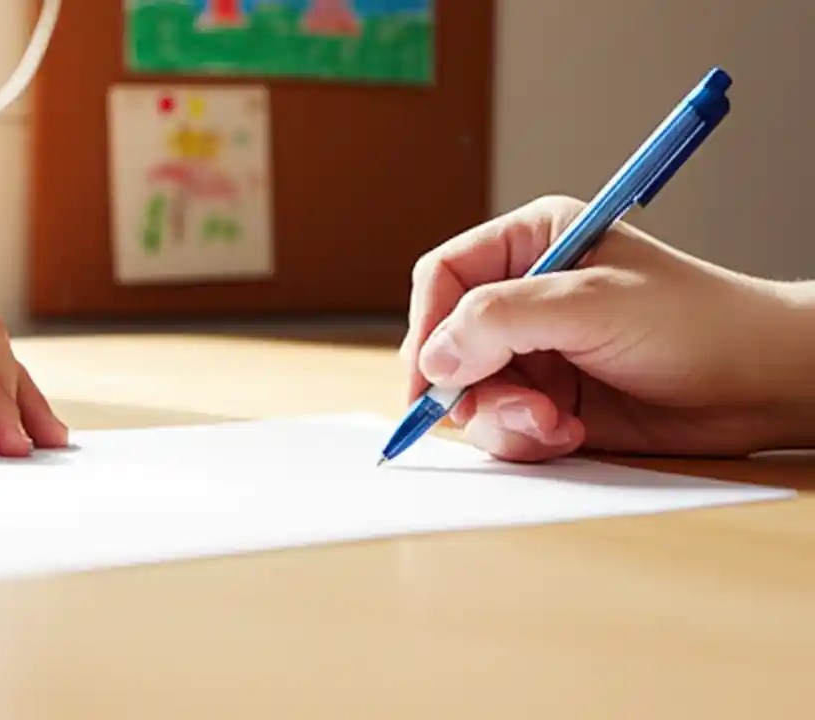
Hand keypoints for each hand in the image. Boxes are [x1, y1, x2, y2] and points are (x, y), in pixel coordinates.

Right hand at [402, 196, 813, 460]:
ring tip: (556, 422)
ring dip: (504, 419)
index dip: (428, 326)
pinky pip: (502, 427)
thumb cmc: (697, 323)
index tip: (429, 377)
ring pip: (470, 394)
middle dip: (472, 385)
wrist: (761, 384)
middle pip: (448, 344)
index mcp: (531, 244)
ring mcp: (534, 352)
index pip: (444, 277)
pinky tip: (571, 433)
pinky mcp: (548, 400)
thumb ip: (502, 321)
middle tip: (513, 406)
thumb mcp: (591, 305)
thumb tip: (435, 356)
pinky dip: (527, 439)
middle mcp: (525, 297)